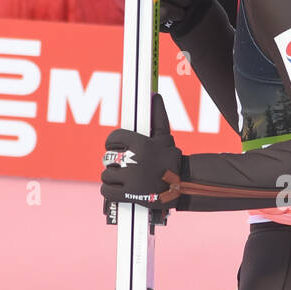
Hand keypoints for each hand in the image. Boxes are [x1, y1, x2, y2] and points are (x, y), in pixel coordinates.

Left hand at [101, 94, 182, 210]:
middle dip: (114, 163)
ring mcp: (131, 179)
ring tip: (122, 178)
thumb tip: (154, 95)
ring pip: (106, 175)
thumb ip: (158, 116)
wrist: (184, 186)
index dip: (113, 143)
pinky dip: (109, 191)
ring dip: (112, 178)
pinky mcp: (130, 195)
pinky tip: (117, 190)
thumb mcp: (165, 137)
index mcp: (141, 144)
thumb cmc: (172, 160)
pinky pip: (107, 192)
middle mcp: (134, 160)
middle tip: (122, 166)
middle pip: (108, 159)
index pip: (113, 138)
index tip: (116, 147)